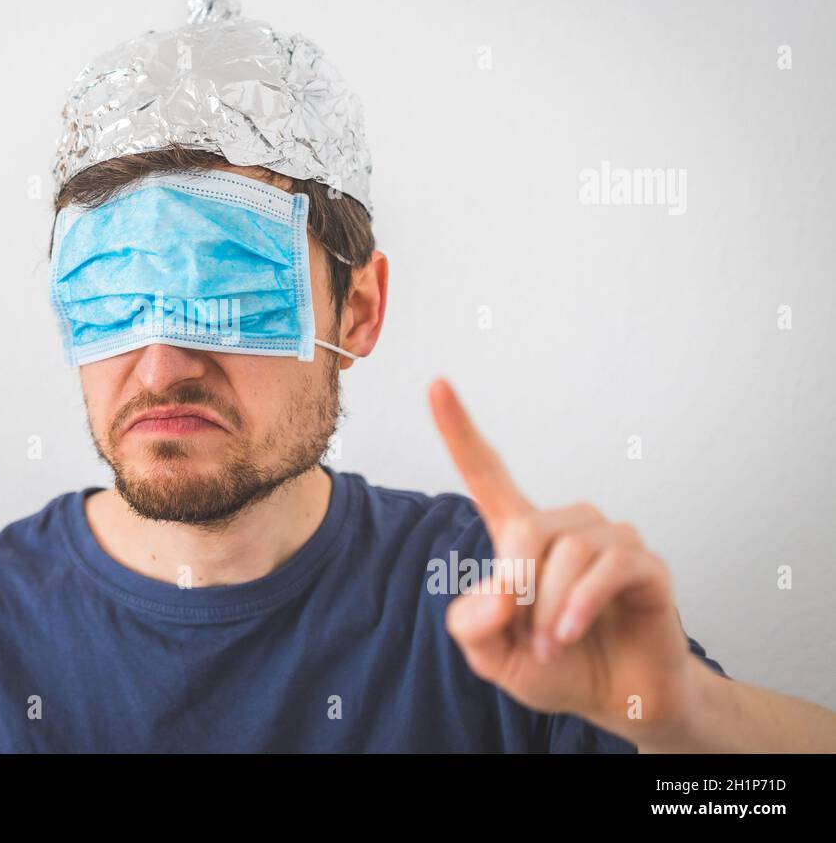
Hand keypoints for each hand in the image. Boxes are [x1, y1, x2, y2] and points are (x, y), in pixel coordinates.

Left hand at [430, 378, 698, 741]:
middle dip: (518, 587)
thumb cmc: (556, 667)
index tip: (437, 385)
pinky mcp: (647, 566)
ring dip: (551, 609)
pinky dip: (581, 605)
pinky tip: (570, 634)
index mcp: (520, 535)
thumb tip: (497, 592)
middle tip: (528, 639)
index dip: (460, 430)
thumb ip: (472, 626)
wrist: (620, 700)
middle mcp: (565, 526)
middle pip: (525, 527)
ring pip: (568, 550)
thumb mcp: (492, 658)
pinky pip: (609, 568)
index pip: (487, 472)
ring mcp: (611, 541)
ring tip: (553, 646)